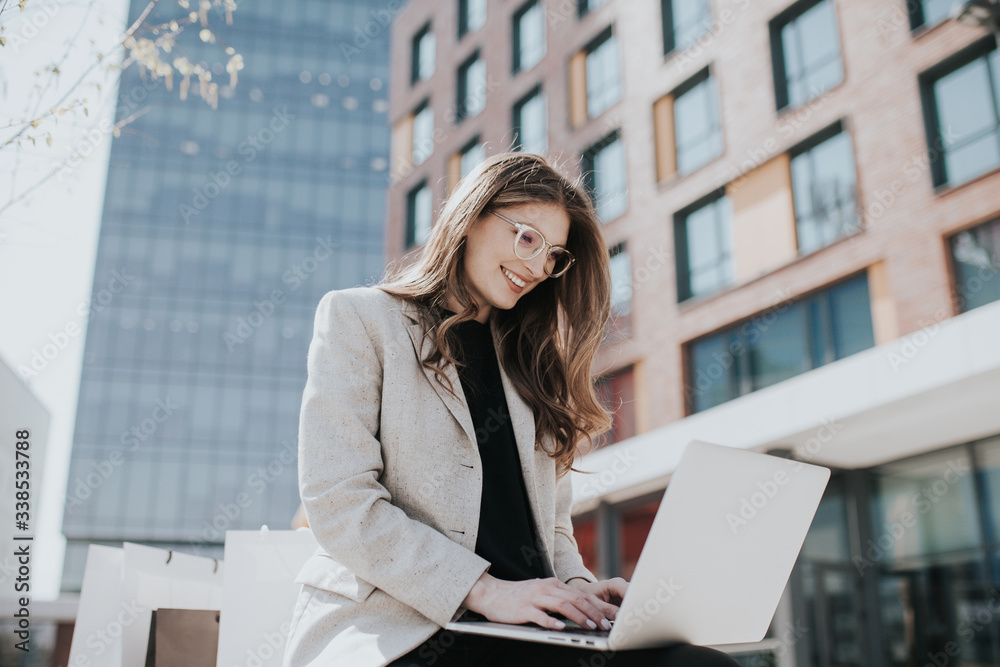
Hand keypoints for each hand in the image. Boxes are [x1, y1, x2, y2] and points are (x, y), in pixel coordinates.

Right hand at [461, 572, 617, 630]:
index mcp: (553, 585)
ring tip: (591, 627)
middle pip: (576, 599)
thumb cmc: (519, 597)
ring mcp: (535, 598)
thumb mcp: (542, 594)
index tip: (612, 617)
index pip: (581, 595)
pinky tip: (561, 627)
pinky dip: (552, 621)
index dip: (599, 606)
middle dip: (594, 613)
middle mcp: (547, 588)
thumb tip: (583, 613)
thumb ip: (560, 600)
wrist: (491, 593)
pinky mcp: (523, 608)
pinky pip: (540, 615)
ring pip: (562, 605)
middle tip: (607, 625)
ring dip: (579, 616)